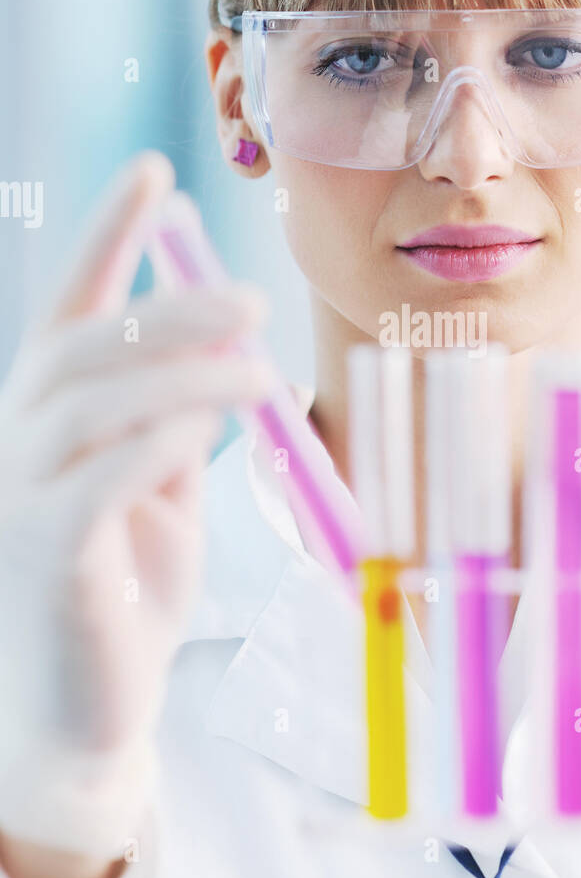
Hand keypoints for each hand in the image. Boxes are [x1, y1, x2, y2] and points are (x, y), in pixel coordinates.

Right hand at [0, 152, 272, 860]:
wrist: (92, 708)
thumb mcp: (162, 483)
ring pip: (90, 405)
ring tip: (260, 373)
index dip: (109, 234)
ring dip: (181, 375)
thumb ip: (177, 413)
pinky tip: (199, 432)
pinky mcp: (45, 560)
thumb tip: (225, 338)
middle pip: (81, 346)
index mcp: (52, 417)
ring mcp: (21, 501)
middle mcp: (19, 444)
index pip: (72, 306)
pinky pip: (93, 484)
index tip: (155, 169)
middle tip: (254, 298)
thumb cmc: (128, 585)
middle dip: (167, 309)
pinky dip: (149, 445)